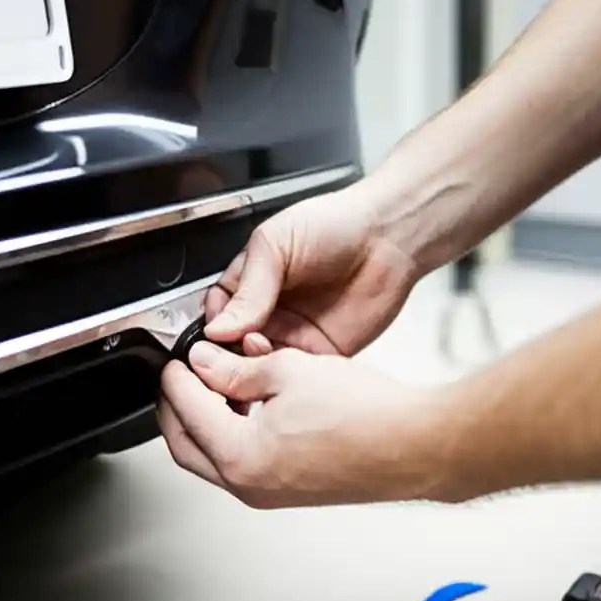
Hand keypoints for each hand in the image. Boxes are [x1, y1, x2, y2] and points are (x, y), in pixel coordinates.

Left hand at [157, 341, 458, 508]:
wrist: (415, 445)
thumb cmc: (367, 414)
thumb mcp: (288, 370)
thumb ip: (235, 368)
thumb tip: (205, 363)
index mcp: (240, 455)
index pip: (185, 410)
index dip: (177, 377)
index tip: (178, 358)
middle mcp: (248, 484)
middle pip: (185, 445)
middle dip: (176, 408)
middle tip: (180, 377)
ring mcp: (268, 493)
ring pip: (213, 457)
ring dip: (205, 421)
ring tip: (218, 383)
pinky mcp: (287, 492)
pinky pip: (242, 464)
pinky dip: (233, 435)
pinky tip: (250, 405)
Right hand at [204, 186, 420, 354]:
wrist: (389, 236)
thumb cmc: (333, 224)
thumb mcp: (274, 244)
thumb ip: (247, 288)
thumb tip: (219, 327)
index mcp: (249, 282)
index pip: (216, 313)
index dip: (212, 328)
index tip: (212, 338)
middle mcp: (268, 311)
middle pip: (234, 346)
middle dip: (229, 355)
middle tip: (232, 354)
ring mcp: (292, 333)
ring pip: (260, 364)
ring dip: (254, 366)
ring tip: (258, 352)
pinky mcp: (319, 352)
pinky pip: (293, 373)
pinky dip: (283, 376)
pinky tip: (281, 365)